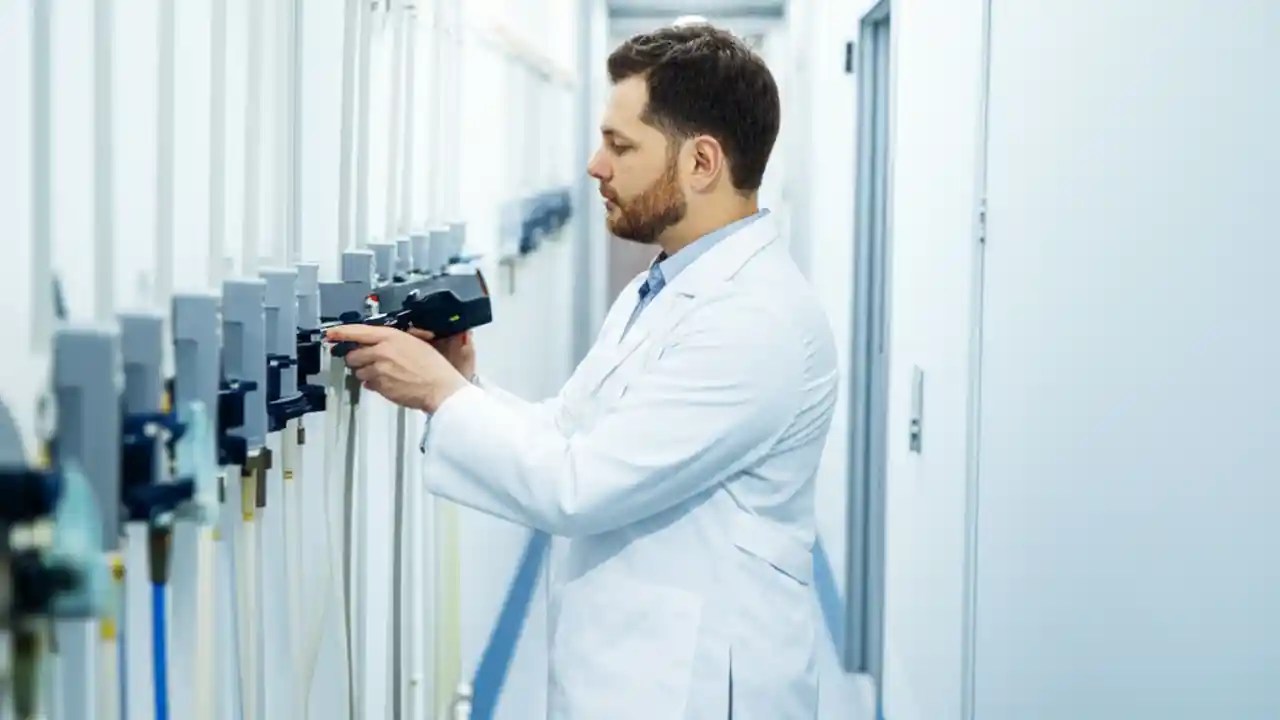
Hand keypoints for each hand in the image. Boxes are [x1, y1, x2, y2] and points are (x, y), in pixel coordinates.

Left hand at [324, 325, 468, 412]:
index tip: (331, 333)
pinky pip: (369, 384)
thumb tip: (379, 342)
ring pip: (359, 372)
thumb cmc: (433, 367)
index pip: (357, 331)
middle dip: (359, 359)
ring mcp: (378, 370)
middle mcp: (381, 352)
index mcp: (390, 337)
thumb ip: (393, 341)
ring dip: (367, 372)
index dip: (341, 332)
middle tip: (371, 360)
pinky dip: (375, 384)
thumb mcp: (415, 342)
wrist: (440, 388)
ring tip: (386, 373)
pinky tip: (390, 382)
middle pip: (353, 355)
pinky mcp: (379, 386)